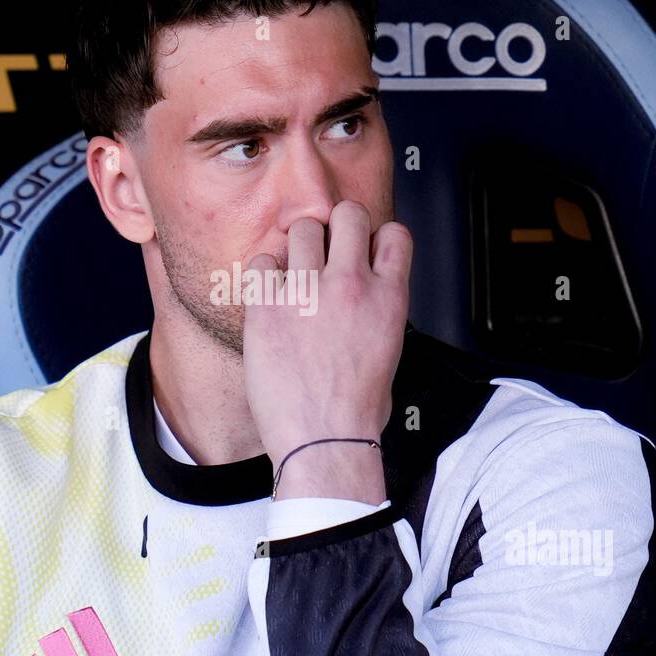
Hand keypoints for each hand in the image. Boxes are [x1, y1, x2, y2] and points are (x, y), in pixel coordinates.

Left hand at [242, 200, 412, 500]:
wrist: (323, 441)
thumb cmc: (356, 411)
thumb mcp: (389, 352)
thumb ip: (378, 312)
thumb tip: (364, 300)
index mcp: (389, 298)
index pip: (394, 234)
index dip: (377, 238)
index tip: (364, 250)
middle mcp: (351, 285)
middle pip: (347, 214)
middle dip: (337, 226)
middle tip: (325, 250)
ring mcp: (307, 291)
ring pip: (302, 228)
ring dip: (298, 246)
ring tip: (293, 275)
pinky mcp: (268, 305)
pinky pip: (261, 261)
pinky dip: (264, 273)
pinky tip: (268, 296)